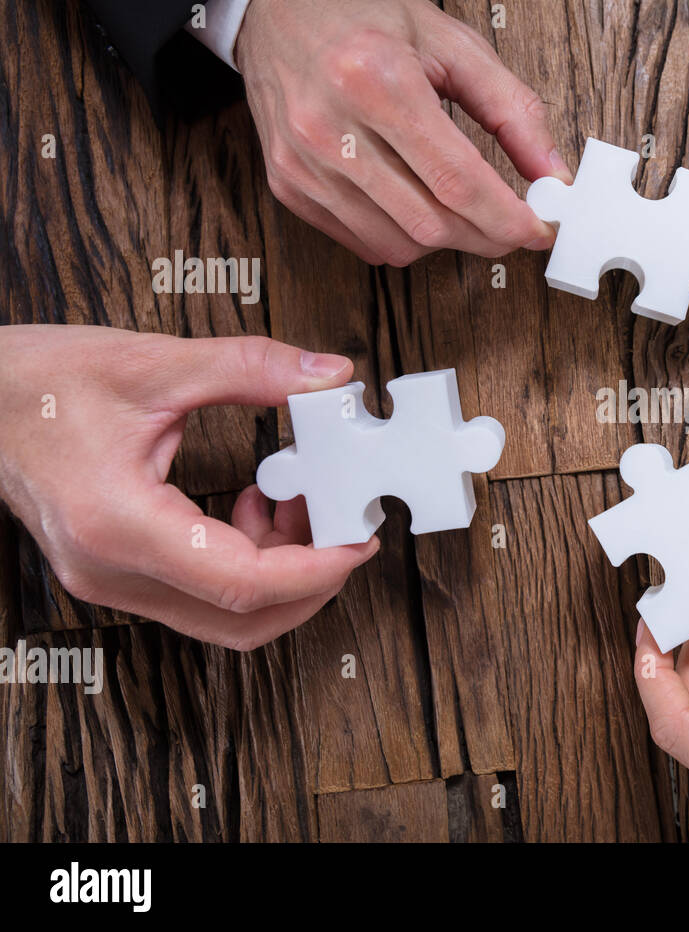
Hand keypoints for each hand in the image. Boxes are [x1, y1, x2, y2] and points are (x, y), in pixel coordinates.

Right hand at [0, 325, 377, 649]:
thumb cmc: (35, 382)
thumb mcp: (150, 362)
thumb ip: (249, 369)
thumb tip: (328, 375)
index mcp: (119, 524)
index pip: (241, 582)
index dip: (314, 570)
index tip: (358, 540)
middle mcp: (111, 569)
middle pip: (239, 620)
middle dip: (310, 582)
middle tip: (345, 526)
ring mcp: (108, 578)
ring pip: (221, 617)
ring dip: (279, 573)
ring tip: (300, 502)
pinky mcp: (114, 569)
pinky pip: (198, 593)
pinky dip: (245, 563)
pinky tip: (257, 505)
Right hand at [235, 0, 569, 265]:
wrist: (279, 3)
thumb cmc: (365, 16)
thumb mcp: (452, 43)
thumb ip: (512, 110)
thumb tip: (553, 173)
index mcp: (375, 78)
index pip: (457, 180)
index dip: (508, 217)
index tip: (538, 227)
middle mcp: (330, 125)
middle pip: (430, 222)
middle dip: (485, 236)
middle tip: (512, 225)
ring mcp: (303, 161)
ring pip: (399, 243)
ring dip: (446, 240)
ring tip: (463, 209)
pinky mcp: (287, 184)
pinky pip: (363, 242)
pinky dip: (403, 237)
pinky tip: (416, 204)